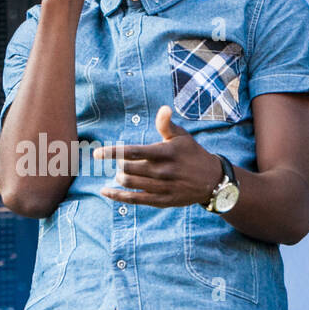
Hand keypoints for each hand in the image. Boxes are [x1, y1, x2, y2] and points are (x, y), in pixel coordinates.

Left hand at [95, 106, 224, 207]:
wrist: (212, 181)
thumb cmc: (192, 154)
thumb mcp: (182, 137)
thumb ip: (166, 124)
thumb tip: (163, 108)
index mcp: (166, 152)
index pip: (134, 152)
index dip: (113, 152)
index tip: (96, 153)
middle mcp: (163, 171)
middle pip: (128, 168)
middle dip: (118, 164)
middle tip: (121, 162)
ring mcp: (163, 188)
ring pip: (130, 183)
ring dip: (119, 177)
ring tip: (121, 172)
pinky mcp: (162, 201)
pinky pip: (134, 199)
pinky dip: (117, 196)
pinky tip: (105, 191)